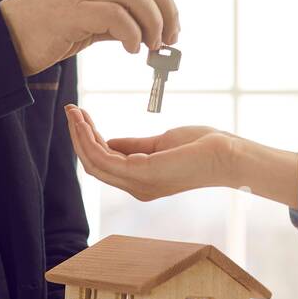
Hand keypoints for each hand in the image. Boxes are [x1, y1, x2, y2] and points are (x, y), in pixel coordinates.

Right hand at [0, 0, 179, 76]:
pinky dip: (130, 33)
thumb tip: (143, 33)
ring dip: (152, 22)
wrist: (2, 41)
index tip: (171, 30)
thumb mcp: (83, 23)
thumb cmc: (40, 35)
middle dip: (166, 10)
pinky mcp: (71, 10)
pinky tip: (130, 50)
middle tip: (169, 41)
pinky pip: (114, 14)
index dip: (164, 2)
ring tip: (150, 48)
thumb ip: (111, 21)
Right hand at [66, 106, 297, 208]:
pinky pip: (105, 159)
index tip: (79, 116)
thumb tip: (108, 143)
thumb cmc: (202, 148)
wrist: (227, 154)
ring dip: (80, 136)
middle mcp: (136, 187)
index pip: (102, 165)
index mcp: (140, 181)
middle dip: (78, 137)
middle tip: (70, 110)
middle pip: (92, 165)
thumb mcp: (160, 144)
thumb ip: (133, 146)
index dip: (86, 142)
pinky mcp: (144, 172)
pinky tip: (87, 121)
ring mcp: (139, 183)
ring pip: (94, 162)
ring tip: (74, 112)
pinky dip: (91, 139)